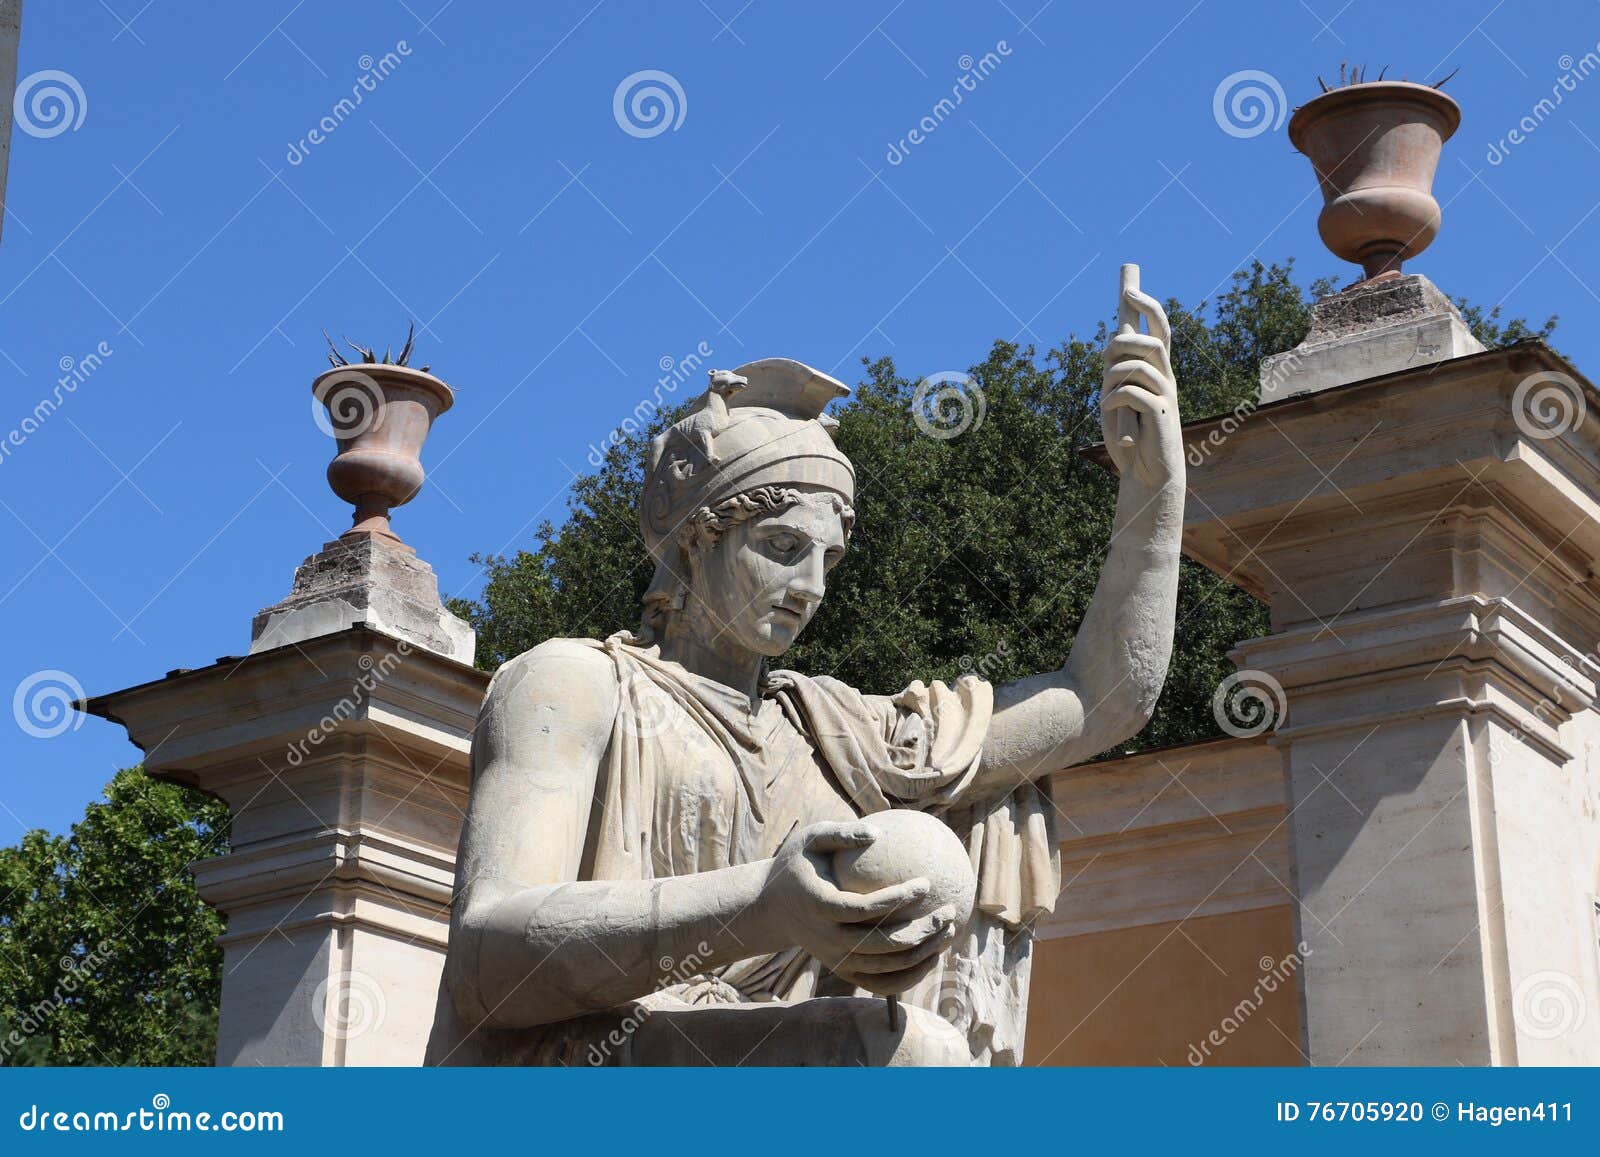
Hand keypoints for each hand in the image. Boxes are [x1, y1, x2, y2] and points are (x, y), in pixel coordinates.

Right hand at [762, 821, 954, 994]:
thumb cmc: (798, 864)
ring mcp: (835, 959)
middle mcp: (827, 939)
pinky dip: (910, 974)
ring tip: (948, 930)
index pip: (864, 910)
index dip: (897, 900)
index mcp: (820, 907)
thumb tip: (878, 831)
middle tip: (948, 912)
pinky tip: (934, 953)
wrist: (771, 907)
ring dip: (922, 953)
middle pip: (882, 945)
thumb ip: (841, 833)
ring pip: (886, 968)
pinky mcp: (842, 971)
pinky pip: (881, 983)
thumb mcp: (810, 838)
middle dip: (921, 932)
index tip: (926, 883)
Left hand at [1101, 285, 1182, 488]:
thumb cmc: (1130, 435)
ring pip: (1137, 364)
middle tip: (1105, 357)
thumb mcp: (1116, 397)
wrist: (1146, 473)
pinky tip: (1107, 410)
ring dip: (1112, 375)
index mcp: (1157, 371)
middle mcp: (1166, 378)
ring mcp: (1165, 395)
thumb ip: (1116, 371)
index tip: (1129, 291)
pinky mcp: (1160, 413)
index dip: (1148, 307)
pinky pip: (1130, 392)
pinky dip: (1112, 398)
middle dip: (1122, 341)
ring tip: (1105, 395)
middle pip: (1151, 341)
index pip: (1160, 330)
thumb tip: (1111, 343)